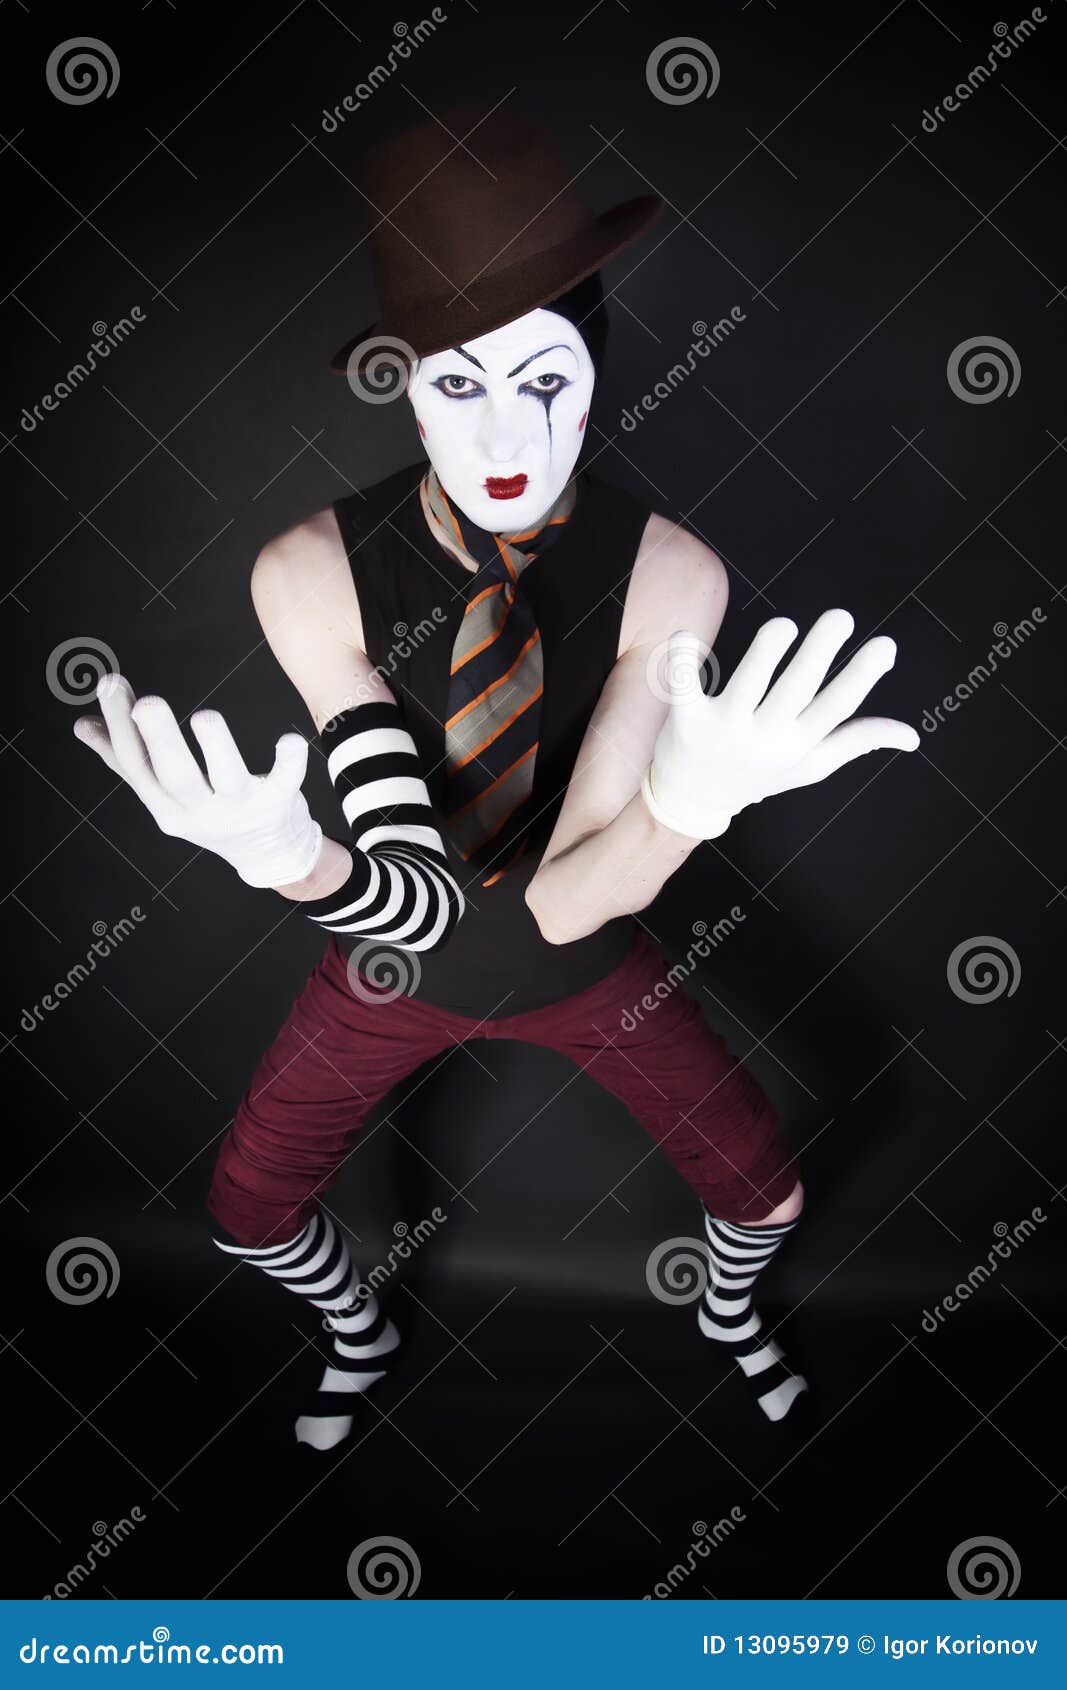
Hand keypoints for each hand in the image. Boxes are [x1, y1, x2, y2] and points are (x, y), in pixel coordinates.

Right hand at [74, 675, 322, 887]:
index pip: (136, 765)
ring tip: (205, 717)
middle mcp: (199, 812)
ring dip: (217, 749)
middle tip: (147, 703)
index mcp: (164, 806)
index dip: (120, 727)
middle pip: (175, 778)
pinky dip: (289, 764)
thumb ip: (126, 759)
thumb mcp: (164, 794)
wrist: (266, 854)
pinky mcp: (278, 804)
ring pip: (227, 781)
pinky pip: (284, 783)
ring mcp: (240, 810)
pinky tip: (289, 740)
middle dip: (160, 740)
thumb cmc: (207, 811)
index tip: (110, 684)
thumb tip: (82, 725)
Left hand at [642, 609, 918, 839]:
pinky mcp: (687, 721)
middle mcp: (765, 738)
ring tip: (784, 626)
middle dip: (820, 654)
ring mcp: (725, 730)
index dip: (862, 676)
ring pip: (749, 685)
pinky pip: (684, 689)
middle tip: (840, 617)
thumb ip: (857, 741)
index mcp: (799, 744)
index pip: (837, 707)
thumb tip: (913, 735)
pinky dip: (682, 663)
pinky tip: (684, 636)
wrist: (692, 802)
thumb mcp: (809, 764)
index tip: (885, 645)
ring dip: (766, 654)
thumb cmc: (759, 773)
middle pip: (798, 690)